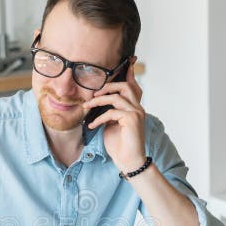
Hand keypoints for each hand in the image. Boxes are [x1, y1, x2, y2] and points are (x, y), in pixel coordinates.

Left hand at [82, 57, 146, 172]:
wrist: (128, 161)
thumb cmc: (119, 145)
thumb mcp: (111, 125)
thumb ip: (109, 112)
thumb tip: (98, 103)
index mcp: (134, 108)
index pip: (133, 86)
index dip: (128, 74)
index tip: (125, 63)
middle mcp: (138, 108)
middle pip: (126, 86)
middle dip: (108, 86)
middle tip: (94, 93)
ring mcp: (136, 114)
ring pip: (117, 97)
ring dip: (99, 100)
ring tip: (87, 107)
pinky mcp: (132, 120)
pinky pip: (112, 112)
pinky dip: (99, 118)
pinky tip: (91, 126)